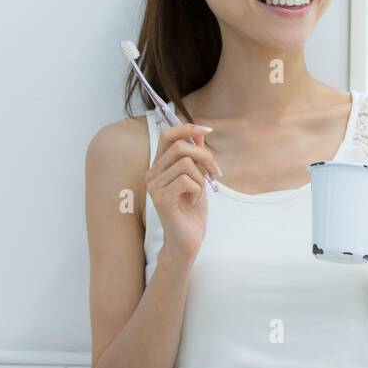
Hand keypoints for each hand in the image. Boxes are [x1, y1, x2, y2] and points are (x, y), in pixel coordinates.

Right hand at [147, 121, 222, 268]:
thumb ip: (196, 155)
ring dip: (202, 178)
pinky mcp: (161, 199)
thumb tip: (200, 132)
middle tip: (216, 172)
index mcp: (159, 165)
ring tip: (200, 192)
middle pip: (181, 147)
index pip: (167, 134)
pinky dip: (198, 190)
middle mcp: (152, 173)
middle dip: (205, 156)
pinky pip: (187, 181)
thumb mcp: (198, 177)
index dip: (187, 128)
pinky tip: (193, 202)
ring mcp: (154, 186)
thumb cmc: (192, 209)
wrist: (187, 239)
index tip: (208, 130)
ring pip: (186, 164)